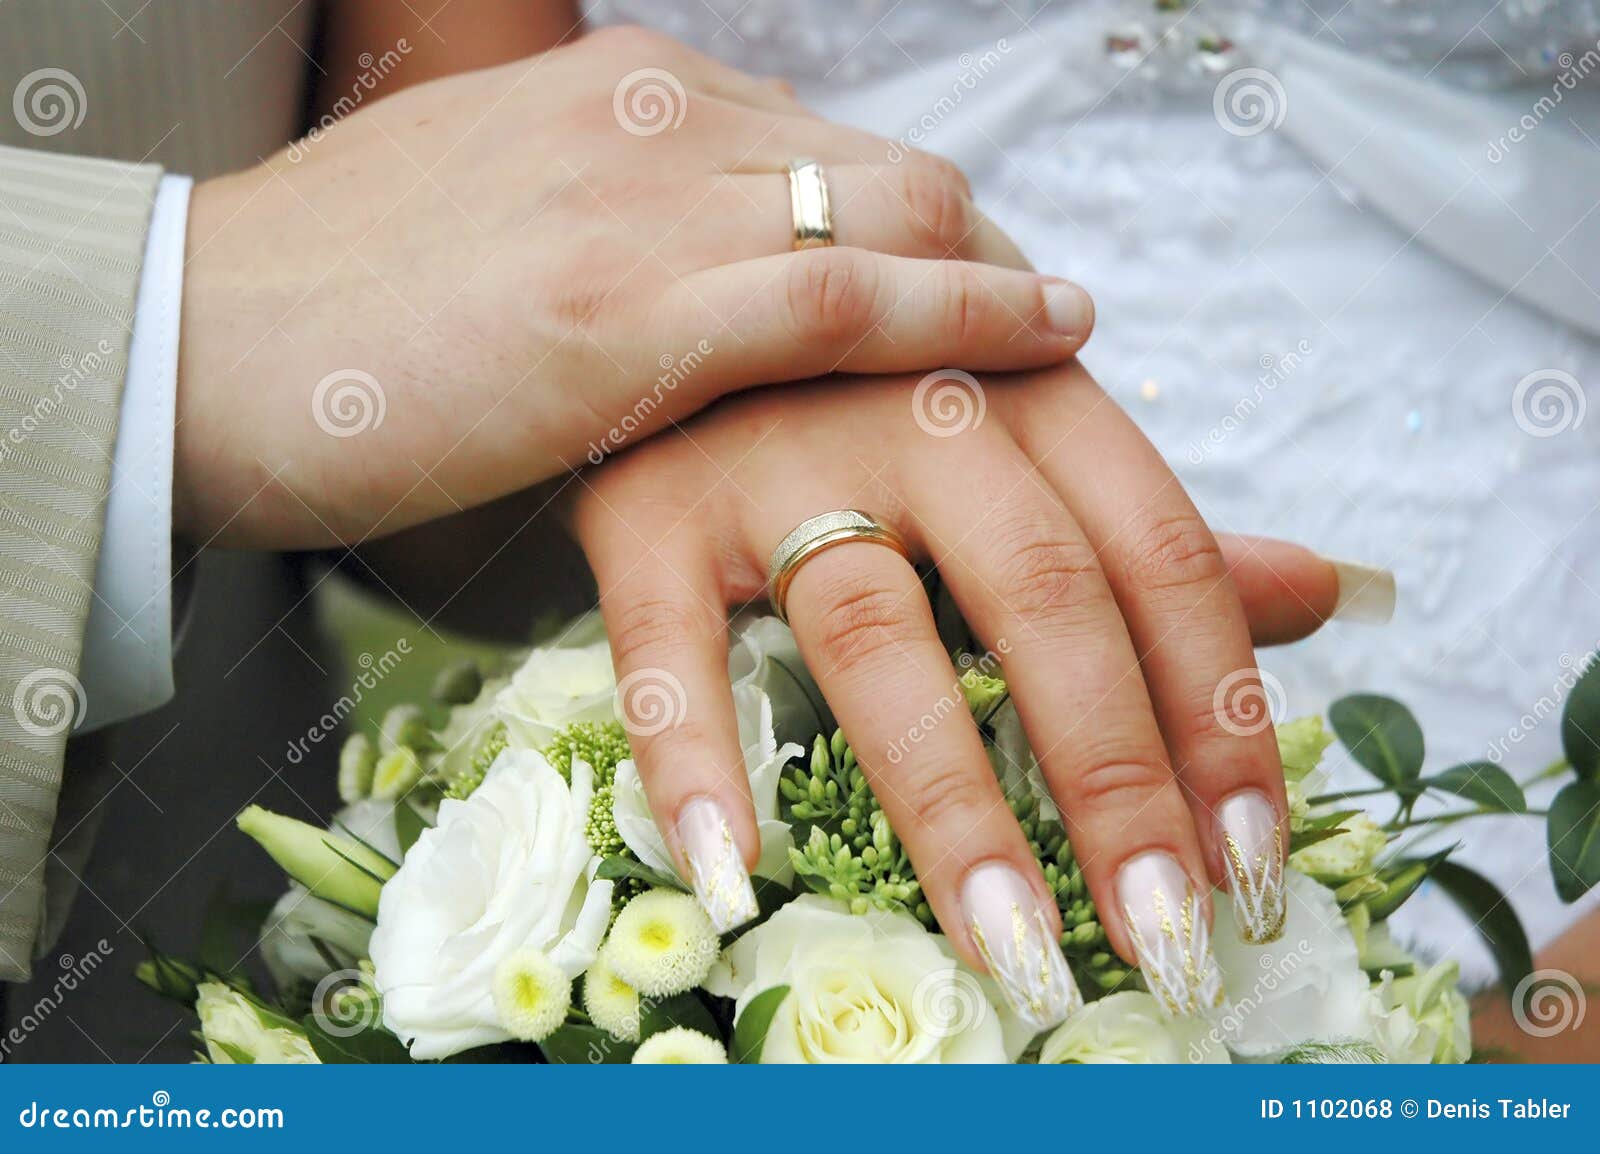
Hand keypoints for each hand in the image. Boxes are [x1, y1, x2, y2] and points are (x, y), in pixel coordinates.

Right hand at [174, 26, 1089, 547]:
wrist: (198, 339)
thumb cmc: (336, 299)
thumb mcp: (498, 208)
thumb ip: (610, 213)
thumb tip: (687, 265)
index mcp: (621, 91)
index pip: (829, 143)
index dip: (930, 217)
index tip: (986, 274)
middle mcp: (656, 120)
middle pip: (894, 165)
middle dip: (989, 245)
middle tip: (1050, 320)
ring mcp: (648, 207)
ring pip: (900, 212)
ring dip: (1006, 280)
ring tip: (1071, 335)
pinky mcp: (630, 312)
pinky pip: (847, 295)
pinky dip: (967, 316)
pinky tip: (1048, 339)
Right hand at [572, 361, 1387, 1029]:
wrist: (687, 277)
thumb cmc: (874, 382)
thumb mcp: (1019, 421)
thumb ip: (1147, 523)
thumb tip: (1321, 593)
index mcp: (1033, 396)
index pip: (1162, 556)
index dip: (1222, 711)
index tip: (1257, 862)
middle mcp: (919, 414)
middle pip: (1044, 598)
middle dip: (1117, 779)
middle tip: (1168, 940)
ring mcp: (776, 460)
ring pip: (878, 636)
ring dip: (951, 803)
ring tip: (1011, 950)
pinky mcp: (648, 509)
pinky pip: (670, 646)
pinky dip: (696, 759)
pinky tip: (729, 877)